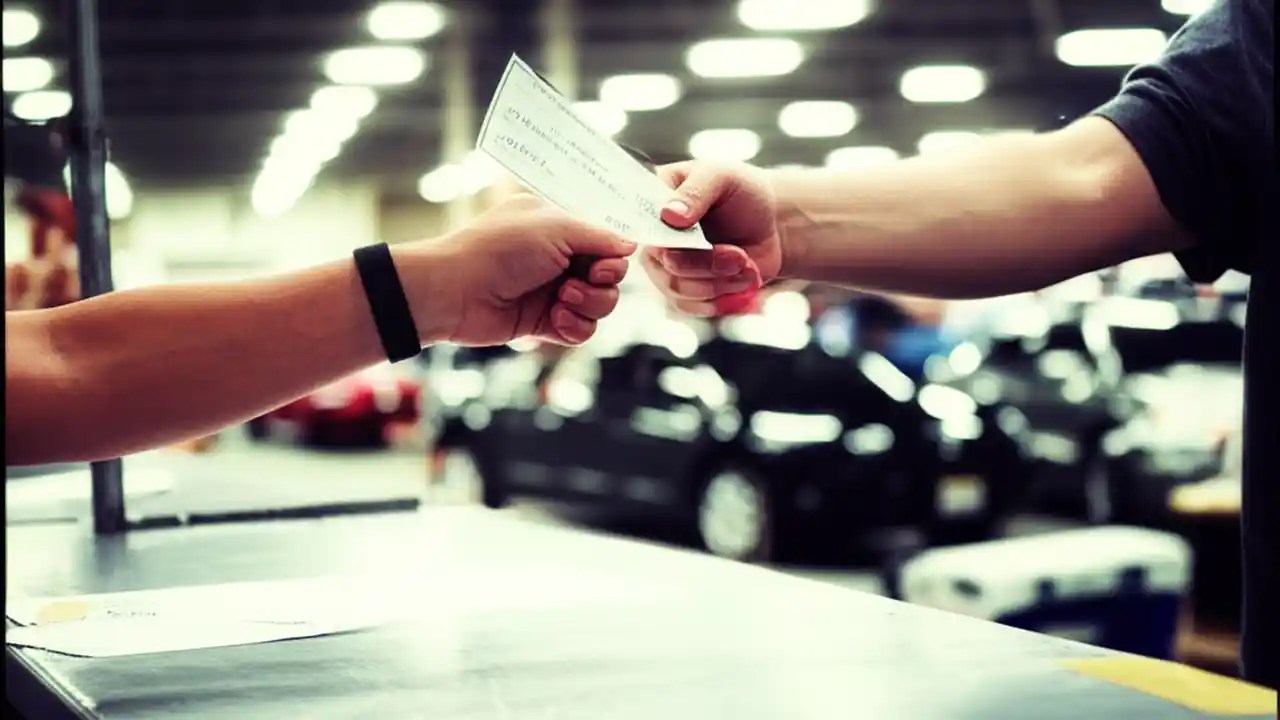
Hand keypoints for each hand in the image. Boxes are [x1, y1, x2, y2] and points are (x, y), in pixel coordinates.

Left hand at [402, 194, 635, 345]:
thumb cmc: (498, 249)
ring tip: (561, 300)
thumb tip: (631, 245)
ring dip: (589, 306)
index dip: (613, 256)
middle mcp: (560, 258)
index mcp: (561, 226)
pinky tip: (554, 319)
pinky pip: (582, 331)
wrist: (454, 292)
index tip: (602, 263)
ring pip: (601, 306)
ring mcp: (554, 291)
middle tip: (576, 282)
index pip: (607, 241)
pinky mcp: (546, 323)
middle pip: (611, 277)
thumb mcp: (555, 227)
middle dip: (602, 284)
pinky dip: (574, 327)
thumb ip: (599, 236)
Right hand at [643, 161, 782, 316]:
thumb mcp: (723, 176)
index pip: (642, 228)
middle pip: (665, 265)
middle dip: (707, 264)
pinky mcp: (687, 292)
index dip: (663, 241)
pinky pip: (694, 307)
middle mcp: (655, 239)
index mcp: (654, 203)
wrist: (771, 222)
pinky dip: (724, 297)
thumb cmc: (743, 191)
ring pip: (680, 290)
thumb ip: (696, 191)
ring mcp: (668, 268)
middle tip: (738, 255)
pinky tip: (742, 279)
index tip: (696, 240)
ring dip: (720, 282)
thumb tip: (669, 215)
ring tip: (746, 264)